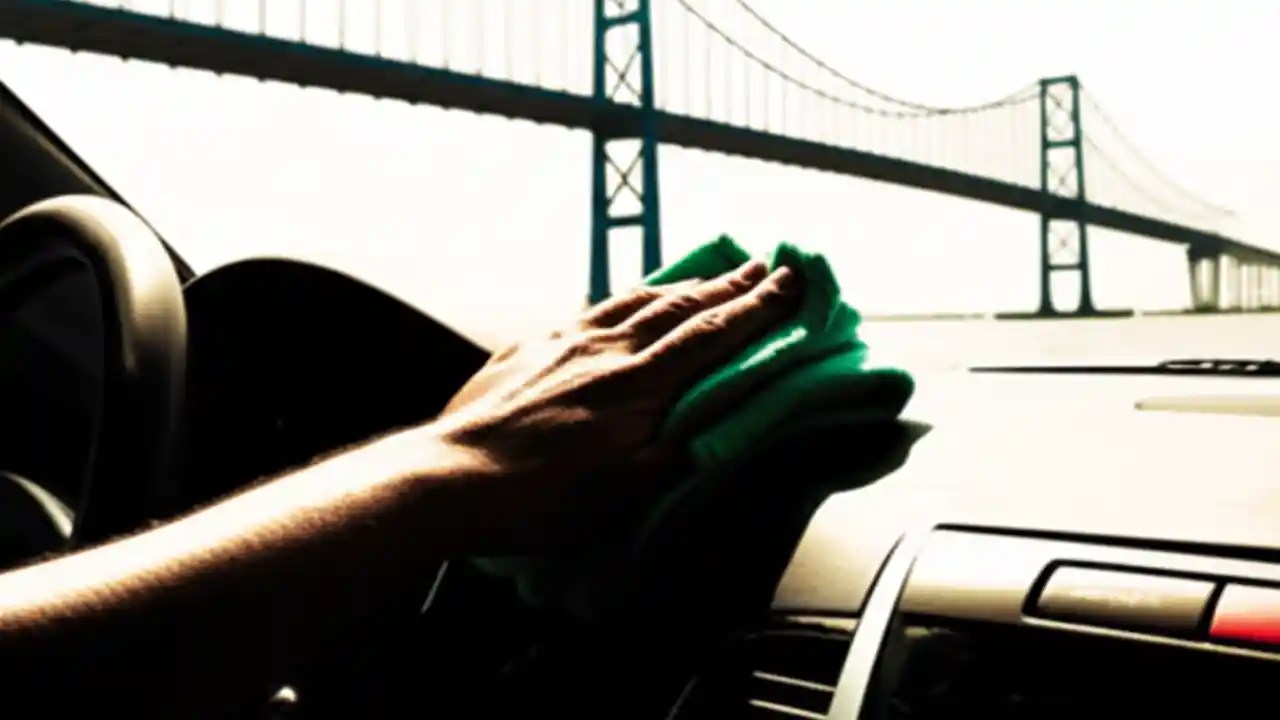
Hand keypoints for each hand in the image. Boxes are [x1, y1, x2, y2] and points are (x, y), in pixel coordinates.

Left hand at [433, 261, 798, 539]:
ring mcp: (562, 343)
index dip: (756, 309)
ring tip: (708, 274)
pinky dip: (622, 300)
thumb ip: (676, 455)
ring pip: (633, 300)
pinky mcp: (527, 348)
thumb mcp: (623, 495)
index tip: (791, 283)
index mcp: (636, 385)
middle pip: (678, 307)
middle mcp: (604, 351)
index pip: (710, 336)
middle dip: (727, 285)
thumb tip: (721, 430)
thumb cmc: (538, 499)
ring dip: (679, 284)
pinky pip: (588, 311)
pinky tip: (623, 305)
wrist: (452, 477)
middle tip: (763, 265)